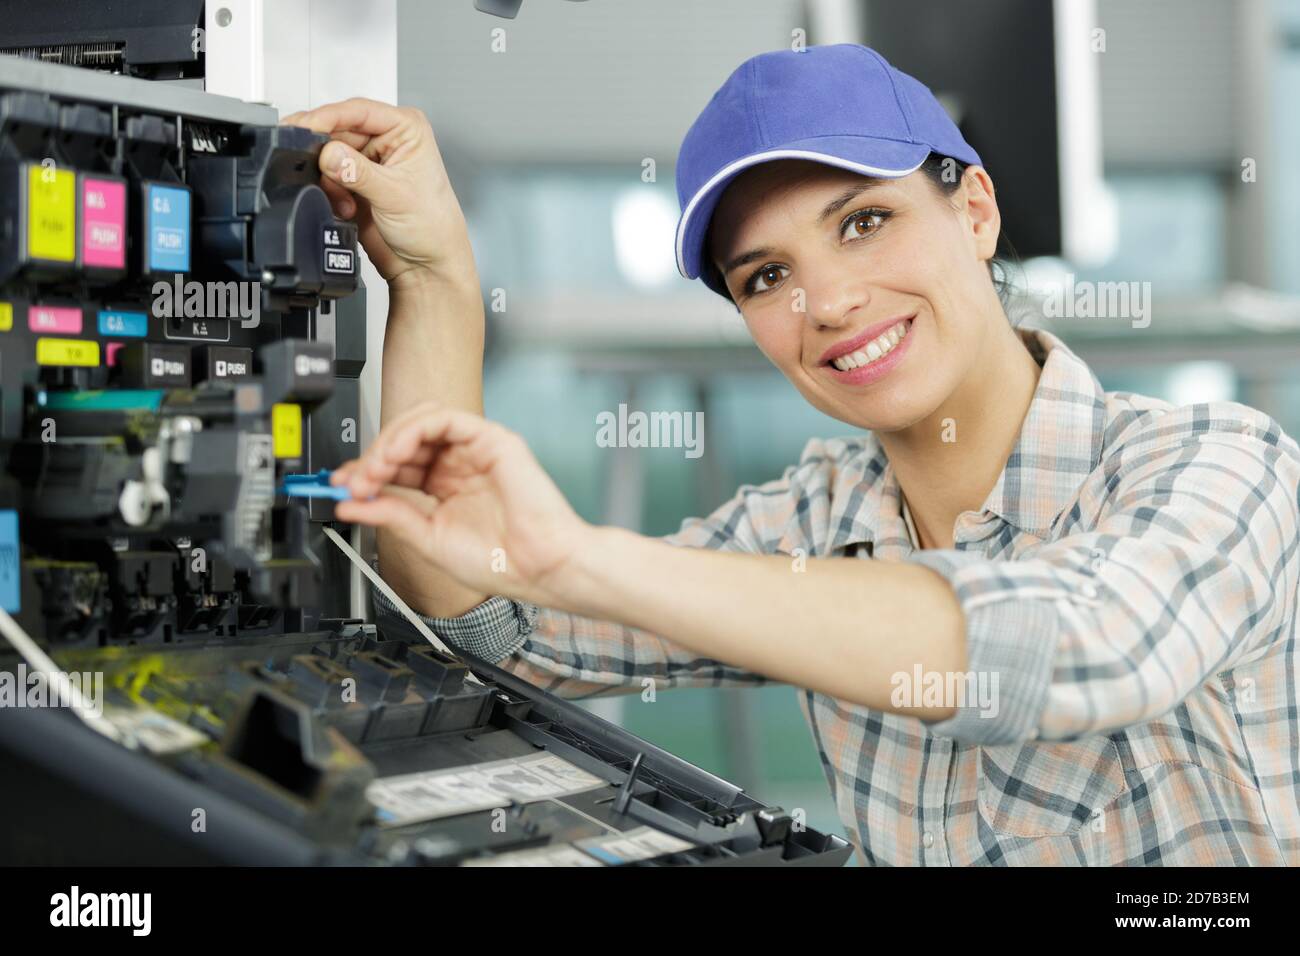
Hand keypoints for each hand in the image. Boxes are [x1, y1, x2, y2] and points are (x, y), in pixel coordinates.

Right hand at [281, 98, 473, 289]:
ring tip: (344, 200)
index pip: (358, 111)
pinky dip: (329, 192)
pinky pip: (327, 177)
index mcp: (406, 128)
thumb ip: (357, 172)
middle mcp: (387, 140)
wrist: (427, 265)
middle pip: (337, 131)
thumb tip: (328, 154)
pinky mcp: (356, 182)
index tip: (304, 128)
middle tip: (316, 170)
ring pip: (328, 155)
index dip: (327, 117)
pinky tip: (346, 207)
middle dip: (326, 155)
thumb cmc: (433, 227)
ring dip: (329, 179)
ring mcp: (370, 161)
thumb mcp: (394, 194)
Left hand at [331, 403, 590, 605]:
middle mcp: (461, 465)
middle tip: (353, 481)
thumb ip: (391, 514)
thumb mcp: (428, 538)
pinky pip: (446, 417)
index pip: (399, 465)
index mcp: (448, 488)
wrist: (539, 569)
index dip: (366, 471)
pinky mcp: (493, 440)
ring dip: (390, 440)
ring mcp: (476, 450)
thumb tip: (349, 504)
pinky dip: (413, 429)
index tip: (340, 487)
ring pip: (422, 420)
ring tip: (374, 469)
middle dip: (372, 457)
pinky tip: (396, 454)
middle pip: (406, 439)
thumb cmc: (500, 562)